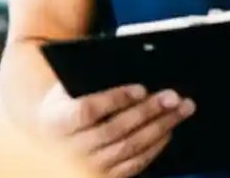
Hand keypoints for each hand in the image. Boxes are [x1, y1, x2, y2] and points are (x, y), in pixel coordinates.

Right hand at [37, 82, 194, 177]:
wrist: (49, 141)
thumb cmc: (63, 106)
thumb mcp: (65, 90)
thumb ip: (89, 79)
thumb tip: (130, 63)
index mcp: (58, 120)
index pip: (88, 110)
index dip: (115, 99)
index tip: (141, 88)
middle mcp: (70, 148)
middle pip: (115, 130)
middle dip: (149, 111)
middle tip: (173, 96)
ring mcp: (87, 167)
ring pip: (129, 148)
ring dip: (159, 128)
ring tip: (180, 110)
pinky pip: (134, 165)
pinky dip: (154, 147)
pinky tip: (168, 130)